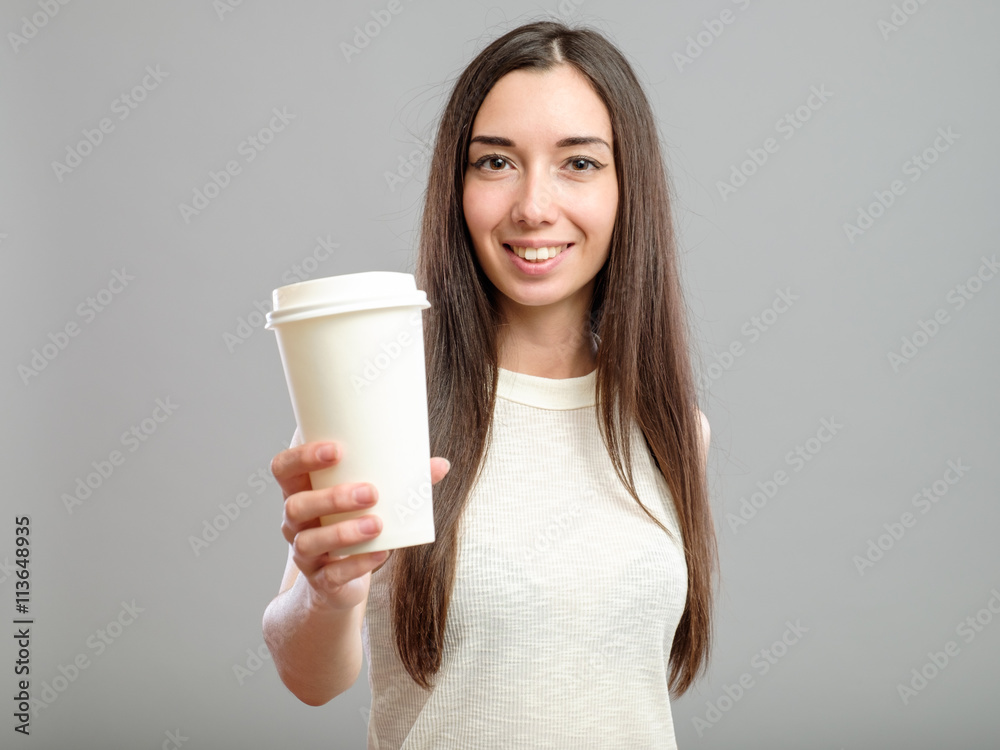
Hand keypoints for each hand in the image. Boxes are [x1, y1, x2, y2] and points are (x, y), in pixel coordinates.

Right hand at [271, 441, 450, 611]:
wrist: (337, 583)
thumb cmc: (353, 525)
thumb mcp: (368, 501)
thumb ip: (400, 481)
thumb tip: (441, 464)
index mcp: (301, 492)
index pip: (284, 469)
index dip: (303, 456)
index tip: (337, 449)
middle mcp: (295, 522)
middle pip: (297, 505)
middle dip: (332, 497)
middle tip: (370, 492)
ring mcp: (304, 553)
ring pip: (310, 541)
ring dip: (344, 532)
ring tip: (377, 524)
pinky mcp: (320, 581)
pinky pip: (332, 575)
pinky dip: (357, 564)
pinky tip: (380, 553)